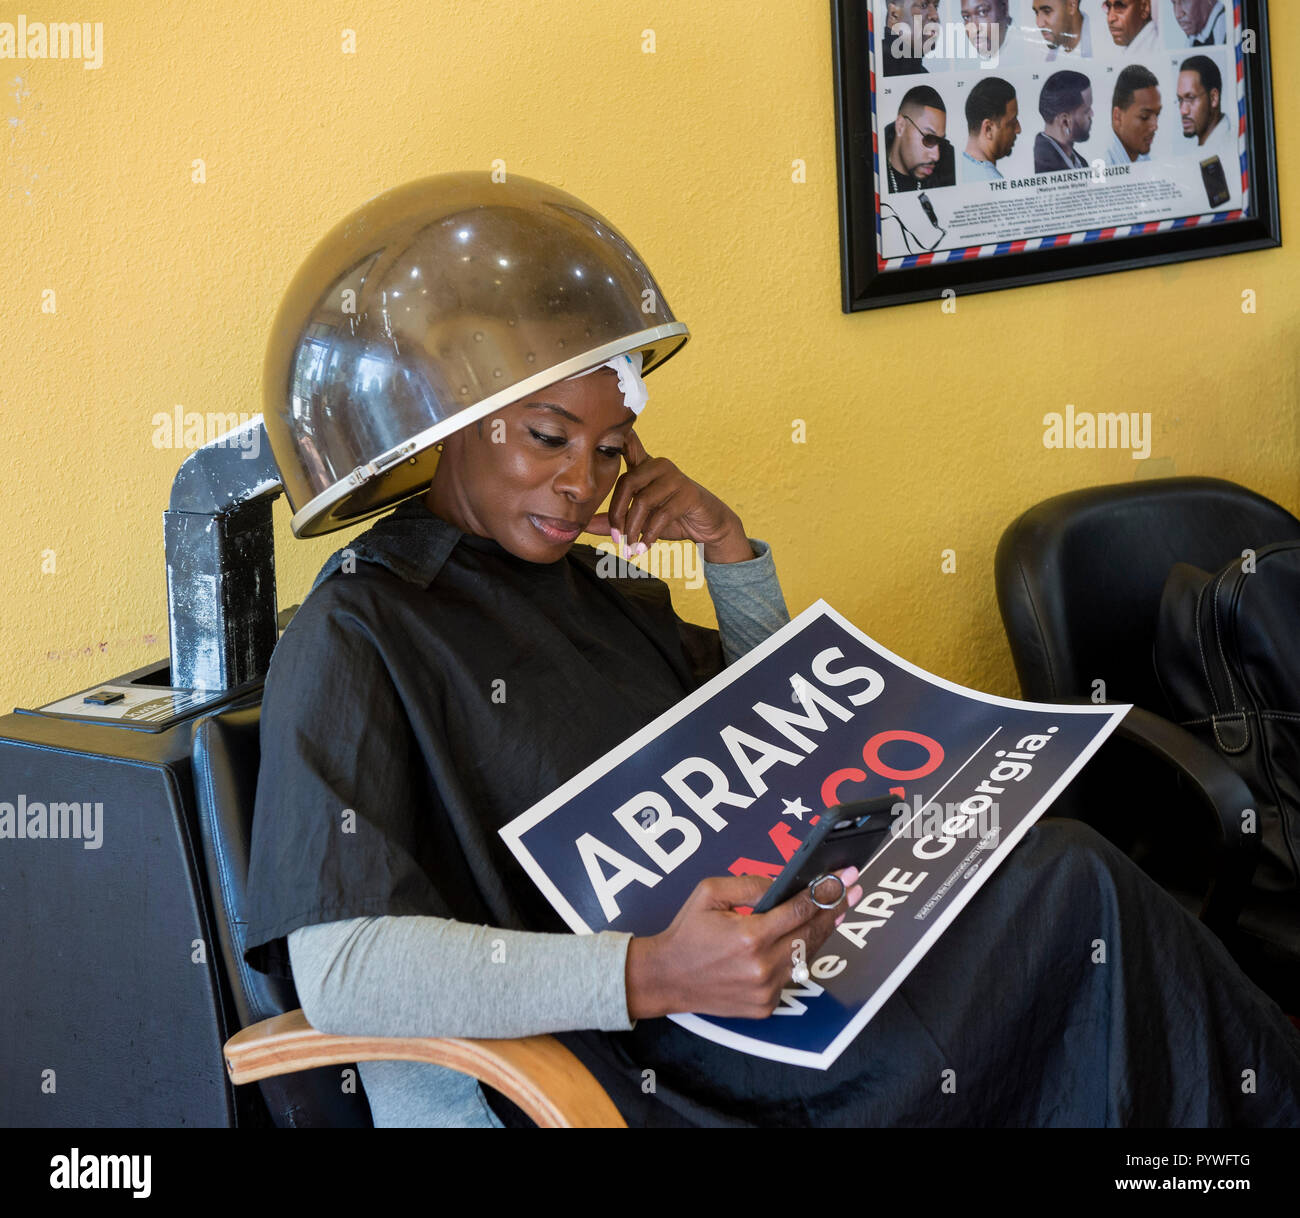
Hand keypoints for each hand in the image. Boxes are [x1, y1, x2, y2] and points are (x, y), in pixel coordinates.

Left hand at [585, 429, 751, 562]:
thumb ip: (613, 521)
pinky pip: (661, 515)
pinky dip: (649, 535)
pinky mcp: (687, 494)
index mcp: (645, 466)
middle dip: (617, 514)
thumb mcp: (639, 520)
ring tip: (630, 548)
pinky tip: (644, 548)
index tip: (602, 432)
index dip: (617, 437)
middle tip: (616, 538)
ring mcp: (674, 478)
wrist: (706, 525)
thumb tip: (584, 525)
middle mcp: (659, 466)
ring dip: (633, 529)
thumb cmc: (670, 518)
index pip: (629, 446)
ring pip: (643, 502)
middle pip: (627, 483)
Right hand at [625, 868, 862, 1020]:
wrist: (667, 977)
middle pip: (813, 934)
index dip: (828, 892)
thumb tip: (784, 882)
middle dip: (835, 909)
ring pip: (806, 956)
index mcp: (750, 935)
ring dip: (822, 933)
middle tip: (853, 891)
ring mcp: (766, 990)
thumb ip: (749, 884)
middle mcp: (762, 966)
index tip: (848, 877)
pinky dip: (797, 956)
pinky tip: (802, 940)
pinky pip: (791, 976)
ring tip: (835, 912)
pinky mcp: (765, 1007)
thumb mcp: (710, 893)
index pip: (802, 910)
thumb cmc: (688, 932)